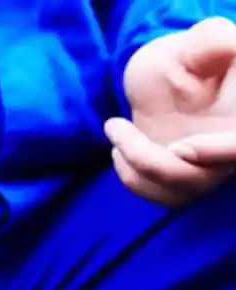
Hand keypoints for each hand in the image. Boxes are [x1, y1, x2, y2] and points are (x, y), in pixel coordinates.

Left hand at [106, 17, 235, 205]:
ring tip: (114, 128)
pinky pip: (163, 197)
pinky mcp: (186, 182)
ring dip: (138, 167)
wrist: (170, 78)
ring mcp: (211, 169)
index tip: (179, 148)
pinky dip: (133, 179)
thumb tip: (224, 44)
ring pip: (181, 191)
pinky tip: (118, 151)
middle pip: (207, 177)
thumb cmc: (190, 57)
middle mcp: (233, 147)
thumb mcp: (201, 42)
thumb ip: (212, 43)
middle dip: (158, 165)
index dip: (221, 154)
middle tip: (117, 128)